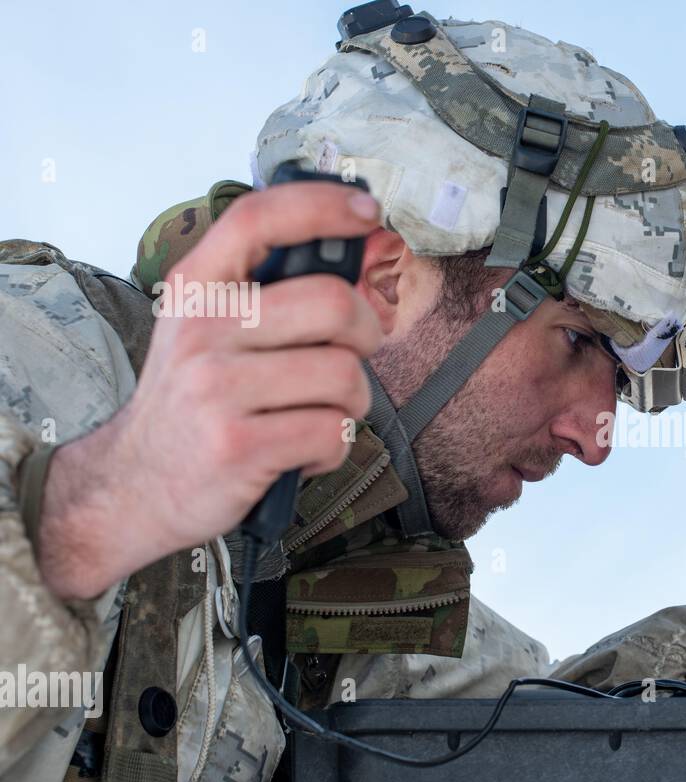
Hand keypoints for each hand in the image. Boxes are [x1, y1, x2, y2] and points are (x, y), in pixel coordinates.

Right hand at [37, 182, 383, 599]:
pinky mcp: (239, 445)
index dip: (321, 205)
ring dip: (350, 403)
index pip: (257, 219)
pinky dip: (334, 448)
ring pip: (345, 375)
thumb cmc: (191, 406)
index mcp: (195, 291)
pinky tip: (302, 451)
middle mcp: (202, 331)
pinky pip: (333, 432)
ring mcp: (217, 388)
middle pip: (335, 303)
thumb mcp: (203, 333)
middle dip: (367, 333)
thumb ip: (262, 297)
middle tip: (350, 355)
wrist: (133, 487)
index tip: (367, 211)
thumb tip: (352, 267)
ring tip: (314, 414)